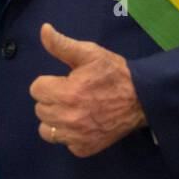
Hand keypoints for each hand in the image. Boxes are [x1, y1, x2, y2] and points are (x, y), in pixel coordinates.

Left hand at [30, 22, 146, 156]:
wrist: (141, 99)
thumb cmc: (114, 74)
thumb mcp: (90, 53)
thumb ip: (62, 45)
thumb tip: (43, 29)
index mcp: (67, 92)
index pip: (36, 90)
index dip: (49, 83)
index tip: (63, 81)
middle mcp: (69, 118)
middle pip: (40, 109)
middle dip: (52, 99)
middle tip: (70, 94)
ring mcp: (76, 136)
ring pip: (46, 130)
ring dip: (55, 120)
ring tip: (72, 110)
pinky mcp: (84, 148)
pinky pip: (64, 143)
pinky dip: (69, 135)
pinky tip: (82, 124)